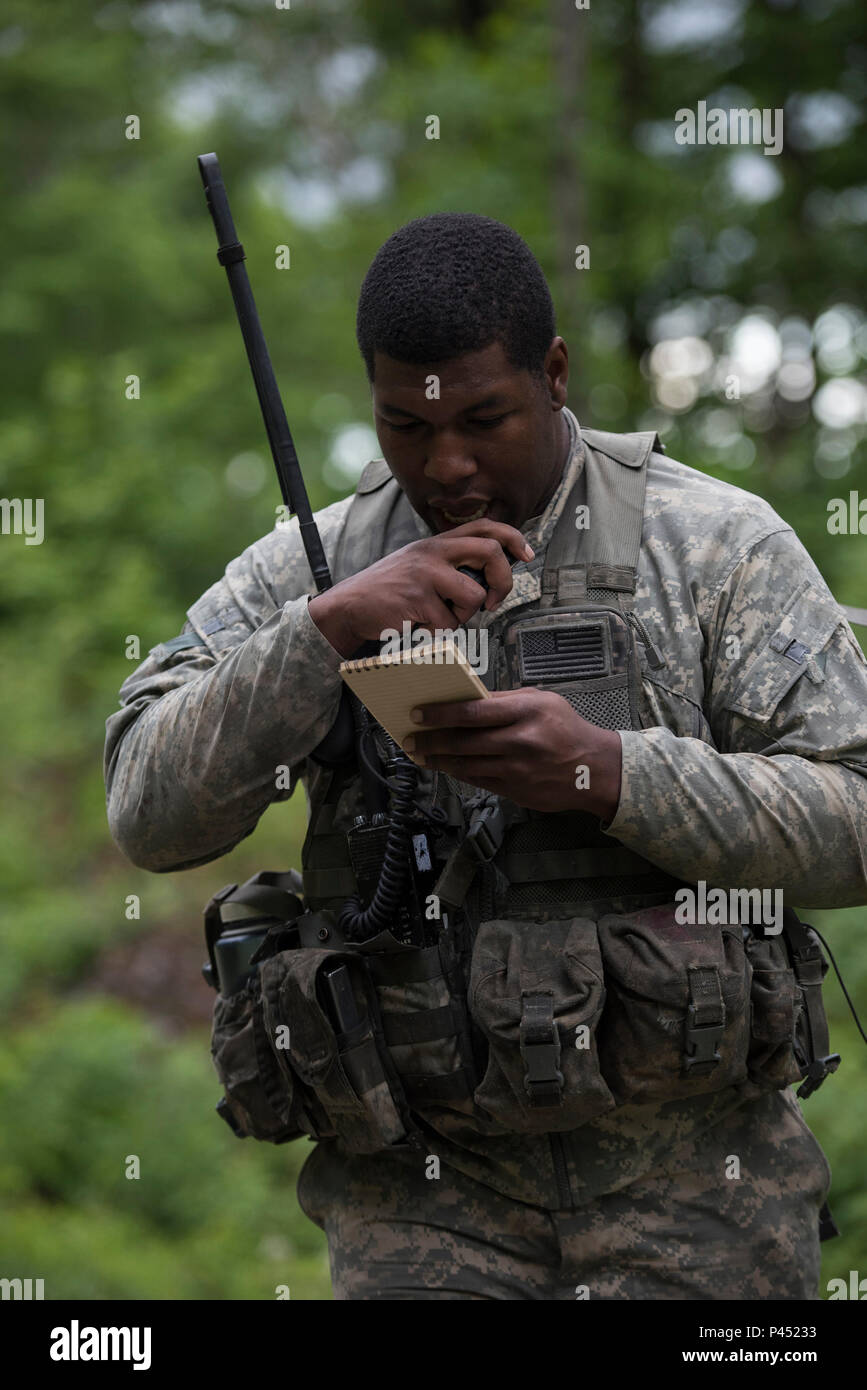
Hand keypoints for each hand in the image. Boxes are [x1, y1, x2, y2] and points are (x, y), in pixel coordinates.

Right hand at [308, 520, 532, 656]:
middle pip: (489, 553)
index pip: (484, 527)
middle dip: (503, 581)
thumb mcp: (419, 564)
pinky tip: (418, 625)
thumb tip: (491, 574)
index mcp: (437, 543)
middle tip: (493, 601)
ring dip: (463, 616)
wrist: (349, 605)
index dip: (512, 539)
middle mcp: (433, 553)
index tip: (525, 555)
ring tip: (438, 616)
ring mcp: (425, 575)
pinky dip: (437, 632)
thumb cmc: (389, 590)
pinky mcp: (417, 600)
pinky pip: (448, 624)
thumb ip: (450, 563)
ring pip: (473, 597)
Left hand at [402, 688, 622, 819]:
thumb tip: (464, 700)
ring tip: (420, 754)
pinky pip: (478, 781)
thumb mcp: (541, 701)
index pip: (473, 712)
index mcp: (526, 712)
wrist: (594, 769)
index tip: (418, 713)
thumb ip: (503, 701)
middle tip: (409, 739)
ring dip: (438, 760)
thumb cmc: (565, 728)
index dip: (440, 714)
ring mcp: (517, 770)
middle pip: (463, 742)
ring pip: (465, 765)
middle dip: (430, 740)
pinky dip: (458, 773)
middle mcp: (520, 742)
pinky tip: (445, 766)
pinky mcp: (516, 791)